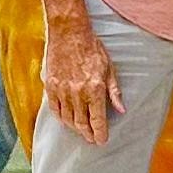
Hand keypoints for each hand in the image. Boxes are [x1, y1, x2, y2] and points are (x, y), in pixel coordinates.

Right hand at [40, 10, 123, 145]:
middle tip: (92, 139)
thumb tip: (122, 109)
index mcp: (94, 88)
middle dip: (88, 135)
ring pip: (68, 119)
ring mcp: (62, 90)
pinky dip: (61, 118)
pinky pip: (55, 109)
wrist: (69, 32)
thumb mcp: (109, 68)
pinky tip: (66, 120)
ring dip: (75, 128)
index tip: (102, 140)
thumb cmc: (92, 48)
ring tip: (81, 131)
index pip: (97, 120)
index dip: (100, 134)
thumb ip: (114, 91)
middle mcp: (78, 92)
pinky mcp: (51, 86)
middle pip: (81, 124)